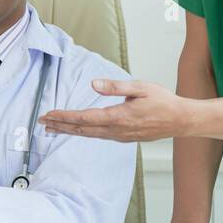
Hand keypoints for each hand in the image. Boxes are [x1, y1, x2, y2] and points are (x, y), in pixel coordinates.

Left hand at [39, 79, 192, 141]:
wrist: (180, 120)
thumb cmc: (163, 101)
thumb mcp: (140, 87)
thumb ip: (116, 86)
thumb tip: (94, 84)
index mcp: (119, 117)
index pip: (84, 118)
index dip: (64, 117)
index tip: (48, 115)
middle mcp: (117, 130)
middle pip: (82, 129)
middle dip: (60, 125)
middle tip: (41, 122)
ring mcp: (120, 136)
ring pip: (89, 135)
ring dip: (69, 130)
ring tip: (53, 127)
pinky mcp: (124, 137)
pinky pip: (98, 136)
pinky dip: (83, 132)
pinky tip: (77, 130)